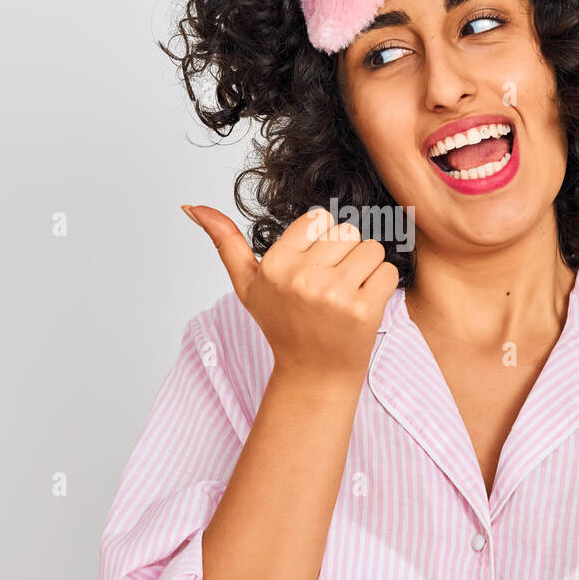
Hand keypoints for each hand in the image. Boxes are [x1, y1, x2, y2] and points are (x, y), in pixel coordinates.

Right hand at [181, 204, 399, 377]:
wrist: (314, 373)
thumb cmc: (282, 324)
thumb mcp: (247, 284)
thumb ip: (225, 242)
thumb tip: (191, 206)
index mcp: (275, 264)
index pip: (319, 219)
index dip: (320, 243)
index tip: (311, 270)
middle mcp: (301, 278)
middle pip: (348, 231)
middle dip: (345, 254)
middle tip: (330, 287)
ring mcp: (333, 294)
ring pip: (371, 248)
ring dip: (366, 268)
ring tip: (347, 294)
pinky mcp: (363, 309)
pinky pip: (387, 271)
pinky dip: (381, 285)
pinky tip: (362, 305)